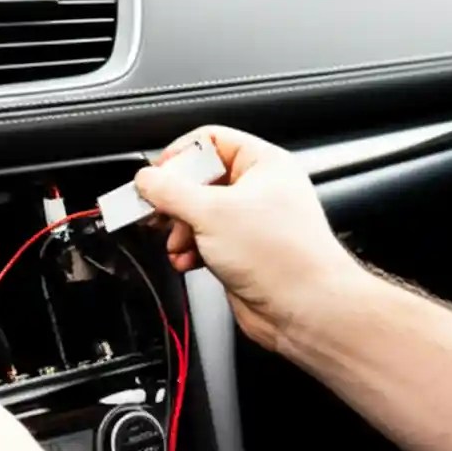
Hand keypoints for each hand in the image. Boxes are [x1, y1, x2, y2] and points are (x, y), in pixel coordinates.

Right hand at [134, 125, 364, 355]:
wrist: (305, 309)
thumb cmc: (282, 256)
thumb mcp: (211, 213)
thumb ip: (170, 192)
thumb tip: (146, 178)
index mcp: (262, 163)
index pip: (210, 141)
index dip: (179, 156)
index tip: (156, 177)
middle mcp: (257, 189)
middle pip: (198, 179)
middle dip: (174, 201)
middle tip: (157, 213)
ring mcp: (249, 221)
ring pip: (197, 213)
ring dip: (179, 230)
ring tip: (177, 243)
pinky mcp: (241, 251)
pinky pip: (204, 240)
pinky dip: (190, 249)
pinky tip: (186, 260)